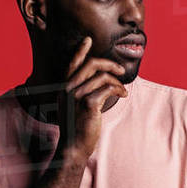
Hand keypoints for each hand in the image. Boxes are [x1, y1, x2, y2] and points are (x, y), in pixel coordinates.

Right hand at [58, 36, 127, 158]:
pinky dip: (119, 89)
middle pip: (91, 64)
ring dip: (117, 81)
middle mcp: (68, 89)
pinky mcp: (89, 104)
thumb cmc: (75, 128)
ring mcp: (77, 96)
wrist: (73, 148)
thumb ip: (78, 92)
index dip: (80, 50)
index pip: (71, 63)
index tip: (87, 40)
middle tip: (120, 70)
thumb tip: (97, 80)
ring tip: (123, 89)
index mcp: (64, 88)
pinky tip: (123, 95)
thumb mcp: (71, 107)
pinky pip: (108, 88)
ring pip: (102, 76)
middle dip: (109, 64)